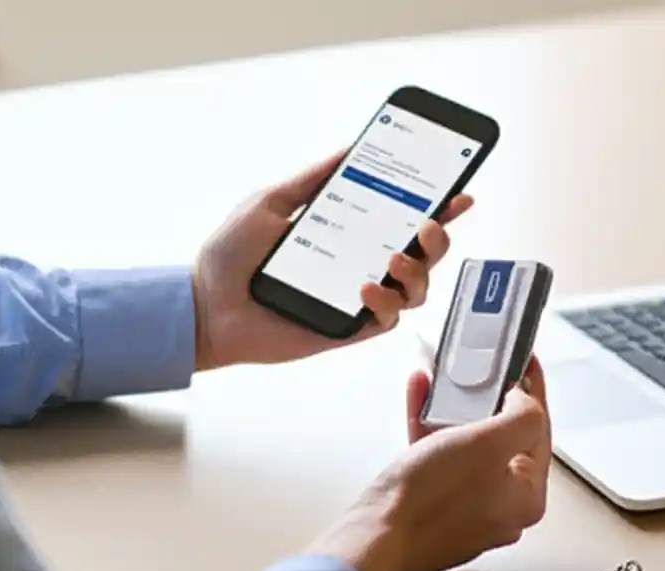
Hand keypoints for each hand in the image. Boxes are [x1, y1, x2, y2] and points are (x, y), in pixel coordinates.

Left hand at [191, 151, 473, 368]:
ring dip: (417, 271)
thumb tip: (350, 146)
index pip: (405, 219)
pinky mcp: (350, 329)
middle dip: (439, 237)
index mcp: (351, 235)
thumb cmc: (232, 257)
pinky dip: (385, 302)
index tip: (458, 192)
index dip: (440, 208)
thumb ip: (314, 178)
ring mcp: (360, 300)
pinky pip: (389, 320)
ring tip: (394, 258)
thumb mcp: (271, 201)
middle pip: (425, 256)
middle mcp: (363, 266)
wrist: (206, 304)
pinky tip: (366, 289)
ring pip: (418, 291)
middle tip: (427, 224)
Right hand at [309, 358, 551, 570]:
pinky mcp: (435, 507)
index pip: (539, 432)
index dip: (534, 391)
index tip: (526, 364)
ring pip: (468, 446)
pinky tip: (420, 399)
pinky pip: (441, 458)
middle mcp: (502, 507)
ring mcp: (468, 509)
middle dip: (489, 398)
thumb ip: (521, 417)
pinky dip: (432, 427)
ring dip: (455, 408)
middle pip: (504, 439)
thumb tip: (527, 401)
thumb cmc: (429, 500)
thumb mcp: (487, 444)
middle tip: (484, 371)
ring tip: (443, 380)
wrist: (374, 539)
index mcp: (527, 496)